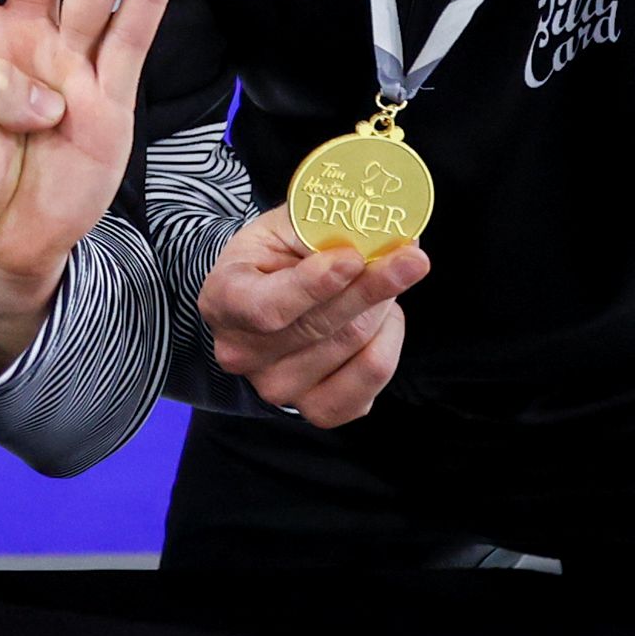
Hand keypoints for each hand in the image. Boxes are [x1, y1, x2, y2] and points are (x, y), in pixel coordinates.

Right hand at [196, 209, 429, 424]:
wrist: (265, 298)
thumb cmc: (275, 256)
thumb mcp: (285, 227)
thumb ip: (325, 227)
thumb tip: (382, 233)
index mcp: (223, 301)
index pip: (266, 307)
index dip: (313, 286)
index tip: (353, 257)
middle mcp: (242, 354)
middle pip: (321, 326)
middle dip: (371, 287)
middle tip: (411, 258)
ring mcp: (278, 388)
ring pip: (355, 343)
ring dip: (382, 305)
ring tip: (378, 281)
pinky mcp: (318, 409)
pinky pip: (373, 373)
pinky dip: (389, 339)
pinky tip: (380, 318)